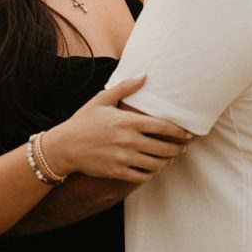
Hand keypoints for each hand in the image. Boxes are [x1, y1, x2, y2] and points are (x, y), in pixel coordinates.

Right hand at [42, 75, 191, 182]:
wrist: (64, 147)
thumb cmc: (83, 121)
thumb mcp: (101, 99)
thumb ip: (125, 88)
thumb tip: (144, 75)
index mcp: (127, 121)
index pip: (162, 127)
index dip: (179, 132)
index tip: (187, 133)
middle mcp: (128, 140)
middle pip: (164, 147)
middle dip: (178, 148)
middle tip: (183, 147)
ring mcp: (123, 158)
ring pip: (156, 163)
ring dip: (167, 161)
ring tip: (171, 158)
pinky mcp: (117, 172)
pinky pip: (142, 176)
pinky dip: (152, 173)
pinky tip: (154, 168)